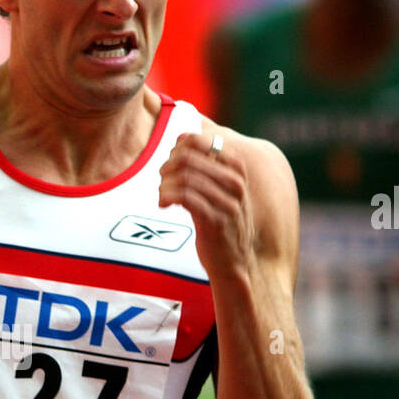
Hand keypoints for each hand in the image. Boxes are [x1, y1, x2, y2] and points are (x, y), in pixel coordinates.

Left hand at [158, 128, 255, 281]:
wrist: (234, 263)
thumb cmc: (221, 222)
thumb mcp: (219, 188)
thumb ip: (205, 163)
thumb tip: (182, 136)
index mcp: (236, 167)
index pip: (199, 140)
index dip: (177, 149)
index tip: (171, 165)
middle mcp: (235, 181)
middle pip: (187, 156)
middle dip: (167, 166)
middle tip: (162, 180)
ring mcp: (227, 200)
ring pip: (184, 176)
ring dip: (165, 184)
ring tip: (162, 194)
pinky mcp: (215, 220)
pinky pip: (185, 196)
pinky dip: (167, 196)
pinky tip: (163, 203)